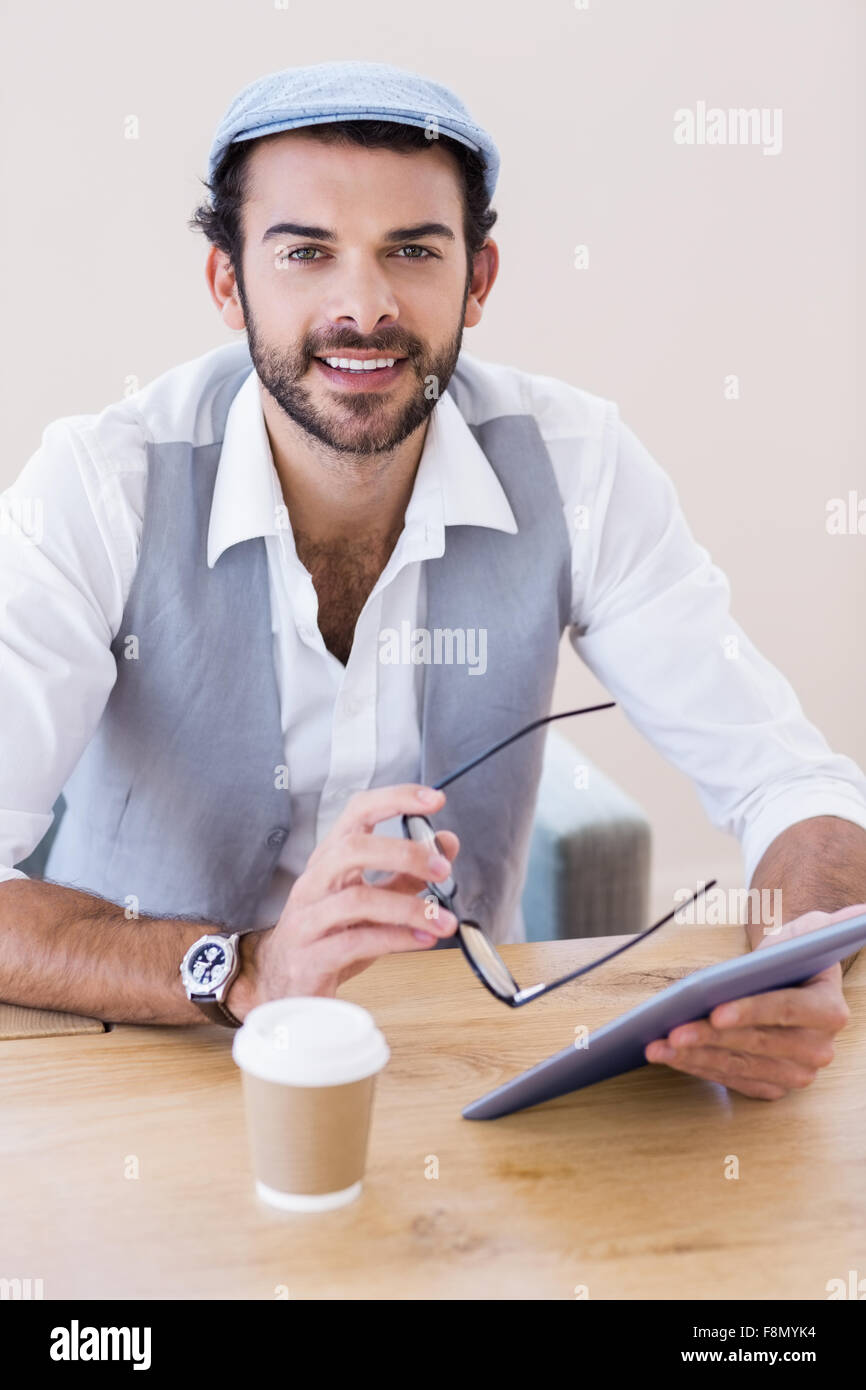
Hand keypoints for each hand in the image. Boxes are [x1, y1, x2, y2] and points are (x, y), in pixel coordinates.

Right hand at [228, 784, 459, 1015]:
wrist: (284, 984)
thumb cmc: (330, 936)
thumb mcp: (372, 901)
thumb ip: (407, 873)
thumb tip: (446, 843)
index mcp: (331, 859)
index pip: (358, 812)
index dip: (396, 799)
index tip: (433, 799)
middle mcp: (315, 882)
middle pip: (353, 849)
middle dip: (405, 853)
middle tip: (442, 869)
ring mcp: (308, 919)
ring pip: (357, 900)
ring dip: (410, 908)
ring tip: (443, 920)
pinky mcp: (310, 957)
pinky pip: (355, 942)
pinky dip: (397, 939)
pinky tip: (423, 940)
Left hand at [644, 902, 865, 1099]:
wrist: (787, 979)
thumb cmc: (792, 953)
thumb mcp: (808, 932)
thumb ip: (828, 925)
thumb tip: (861, 912)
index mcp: (831, 1011)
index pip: (788, 1010)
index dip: (752, 1011)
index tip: (716, 1011)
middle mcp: (819, 1049)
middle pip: (757, 1042)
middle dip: (710, 1037)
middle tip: (672, 1030)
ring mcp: (796, 1073)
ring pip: (739, 1065)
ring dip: (695, 1057)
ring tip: (659, 1045)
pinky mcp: (771, 1086)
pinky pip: (730, 1079)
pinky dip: (697, 1067)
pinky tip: (669, 1056)